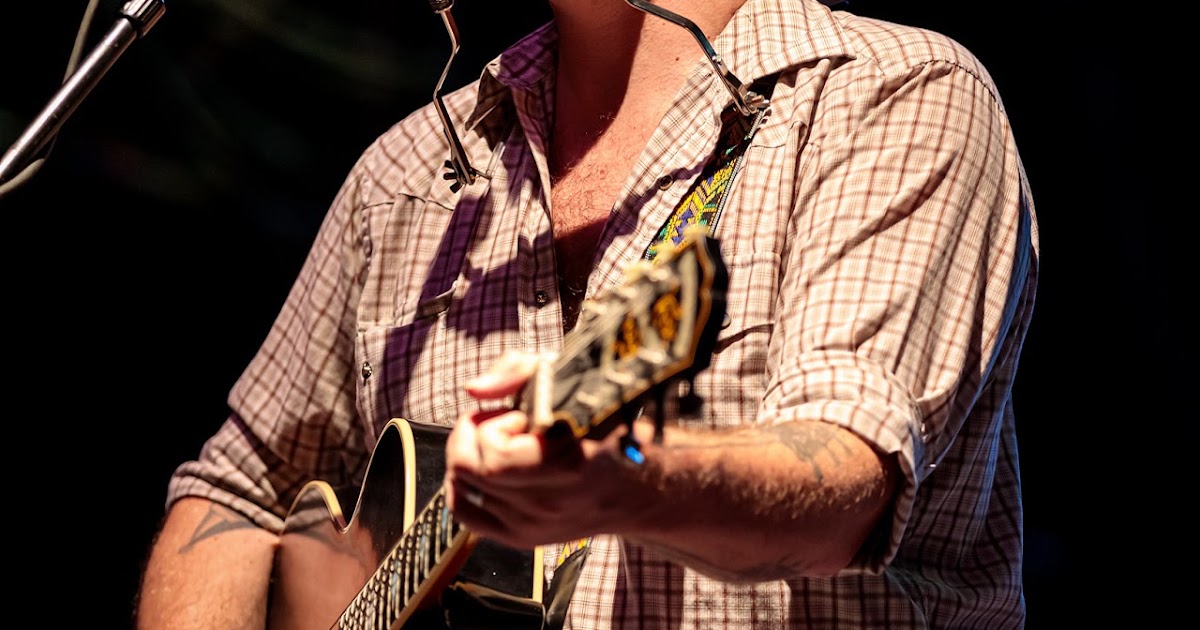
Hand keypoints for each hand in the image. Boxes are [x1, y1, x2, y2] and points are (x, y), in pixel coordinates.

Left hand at [443, 351, 645, 548]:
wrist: (638, 489)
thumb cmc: (606, 429)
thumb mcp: (569, 379)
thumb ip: (517, 371)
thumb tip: (475, 389)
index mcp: (566, 465)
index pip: (493, 456)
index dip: (492, 426)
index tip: (515, 414)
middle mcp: (547, 503)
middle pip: (469, 472)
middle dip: (470, 436)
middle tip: (494, 421)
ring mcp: (533, 526)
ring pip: (461, 491)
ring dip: (469, 459)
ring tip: (496, 445)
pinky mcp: (523, 539)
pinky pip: (467, 516)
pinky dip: (461, 489)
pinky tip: (480, 470)